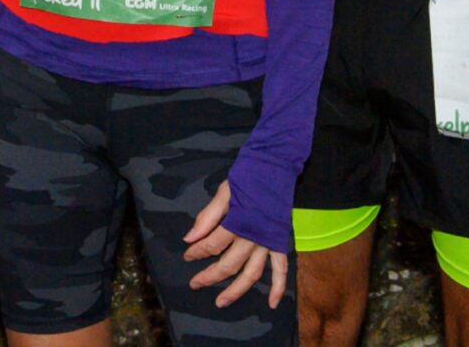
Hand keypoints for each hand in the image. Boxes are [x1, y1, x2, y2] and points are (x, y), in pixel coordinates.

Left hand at [181, 180, 287, 308]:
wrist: (277, 165)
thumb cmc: (248, 176)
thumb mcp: (224, 191)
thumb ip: (208, 216)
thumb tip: (189, 238)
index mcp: (238, 222)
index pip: (213, 244)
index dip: (197, 252)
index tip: (187, 254)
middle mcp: (254, 237)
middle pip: (229, 264)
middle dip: (210, 276)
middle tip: (195, 283)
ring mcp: (269, 242)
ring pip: (252, 273)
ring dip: (237, 290)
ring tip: (221, 302)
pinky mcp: (281, 241)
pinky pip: (281, 269)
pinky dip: (278, 288)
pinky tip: (272, 304)